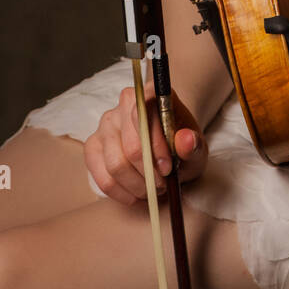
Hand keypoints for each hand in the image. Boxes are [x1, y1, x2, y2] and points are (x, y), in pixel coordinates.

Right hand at [84, 83, 206, 206]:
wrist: (168, 146)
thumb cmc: (179, 144)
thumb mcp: (195, 146)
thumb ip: (193, 145)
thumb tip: (186, 139)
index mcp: (151, 93)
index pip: (144, 115)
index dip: (156, 146)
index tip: (168, 168)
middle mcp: (124, 103)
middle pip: (130, 146)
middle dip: (149, 173)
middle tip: (162, 184)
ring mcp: (106, 124)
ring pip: (115, 165)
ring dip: (136, 185)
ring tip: (152, 189)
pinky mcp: (93, 145)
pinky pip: (101, 176)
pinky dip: (120, 192)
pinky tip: (135, 194)